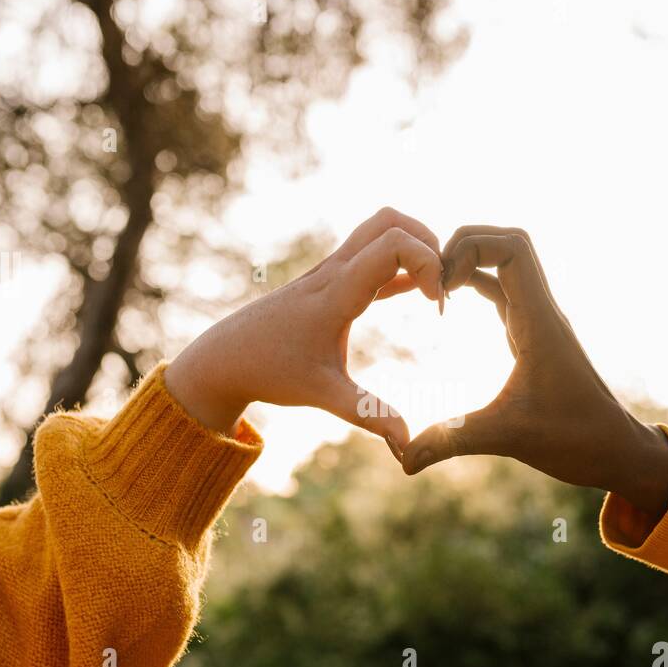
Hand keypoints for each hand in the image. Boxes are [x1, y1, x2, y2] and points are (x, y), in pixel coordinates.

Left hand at [166, 207, 442, 453]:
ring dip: (415, 249)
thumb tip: (408, 445)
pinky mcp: (331, 282)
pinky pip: (373, 256)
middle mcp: (334, 271)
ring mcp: (331, 272)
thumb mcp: (322, 395)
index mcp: (336, 292)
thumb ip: (368, 415)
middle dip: (429, 244)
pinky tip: (417, 294)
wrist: (225, 358)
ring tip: (432, 291)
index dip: (428, 263)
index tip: (435, 304)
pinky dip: (401, 265)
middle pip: (390, 221)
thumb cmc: (270, 372)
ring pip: (381, 230)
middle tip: (442, 286)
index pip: (393, 244)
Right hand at [400, 226, 667, 526]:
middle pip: (508, 242)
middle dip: (465, 245)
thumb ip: (451, 442)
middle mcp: (541, 312)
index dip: (471, 248)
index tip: (442, 284)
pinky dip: (476, 285)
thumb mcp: (507, 439)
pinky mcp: (533, 335)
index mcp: (539, 322)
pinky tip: (450, 306)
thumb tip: (402, 461)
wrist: (615, 450)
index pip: (513, 248)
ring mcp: (538, 321)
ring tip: (435, 289)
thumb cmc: (574, 441)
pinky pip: (503, 291)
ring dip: (469, 263)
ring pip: (506, 265)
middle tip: (432, 278)